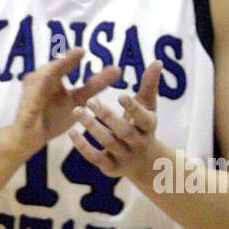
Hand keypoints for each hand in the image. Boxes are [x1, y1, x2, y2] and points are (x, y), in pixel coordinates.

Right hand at [12, 45, 122, 156]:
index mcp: (53, 76)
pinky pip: (32, 99)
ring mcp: (31, 93)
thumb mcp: (79, 100)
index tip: (83, 51)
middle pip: (52, 68)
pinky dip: (38, 93)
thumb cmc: (51, 118)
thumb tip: (117, 69)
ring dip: (52, 70)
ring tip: (63, 62)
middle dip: (63, 61)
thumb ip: (95, 84)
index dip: (72, 57)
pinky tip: (47, 86)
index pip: (64, 64)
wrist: (30, 139)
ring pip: (41, 79)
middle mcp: (40, 80)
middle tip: (78, 52)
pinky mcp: (25, 108)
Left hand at [69, 58, 161, 183]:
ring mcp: (125, 157)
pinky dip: (82, 146)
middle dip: (107, 116)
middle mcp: (138, 143)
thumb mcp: (148, 107)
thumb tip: (157, 61)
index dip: (133, 108)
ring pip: (108, 142)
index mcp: (149, 126)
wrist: (145, 163)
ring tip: (77, 111)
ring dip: (91, 127)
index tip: (120, 95)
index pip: (143, 118)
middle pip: (123, 131)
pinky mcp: (110, 167)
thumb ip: (149, 85)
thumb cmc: (143, 127)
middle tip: (91, 100)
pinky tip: (71, 132)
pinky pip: (95, 157)